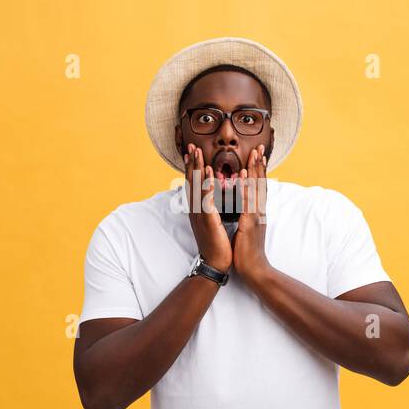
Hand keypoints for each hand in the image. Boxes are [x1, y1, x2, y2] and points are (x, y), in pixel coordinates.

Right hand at [183, 144, 231, 271]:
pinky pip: (207, 201)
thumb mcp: (211, 221)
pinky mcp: (208, 222)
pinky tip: (208, 177)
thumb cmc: (216, 242)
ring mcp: (200, 215)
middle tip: (192, 146)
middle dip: (192, 164)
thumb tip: (209, 196)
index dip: (192, 168)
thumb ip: (208, 208)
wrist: (216, 262)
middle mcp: (196, 210)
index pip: (194, 184)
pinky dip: (207, 188)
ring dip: (197, 170)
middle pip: (192, 182)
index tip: (192, 152)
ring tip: (198, 154)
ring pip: (197, 189)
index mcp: (198, 209)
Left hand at [233, 146, 269, 281]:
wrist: (254, 269)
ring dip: (256, 170)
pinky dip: (247, 187)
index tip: (258, 156)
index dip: (258, 171)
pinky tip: (245, 176)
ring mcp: (256, 216)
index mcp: (256, 213)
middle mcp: (259, 211)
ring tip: (255, 154)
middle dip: (259, 165)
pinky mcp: (250, 223)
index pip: (258, 188)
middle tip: (259, 147)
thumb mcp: (248, 230)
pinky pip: (248, 202)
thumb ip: (249, 217)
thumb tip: (247, 209)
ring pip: (256, 189)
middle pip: (260, 184)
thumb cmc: (248, 251)